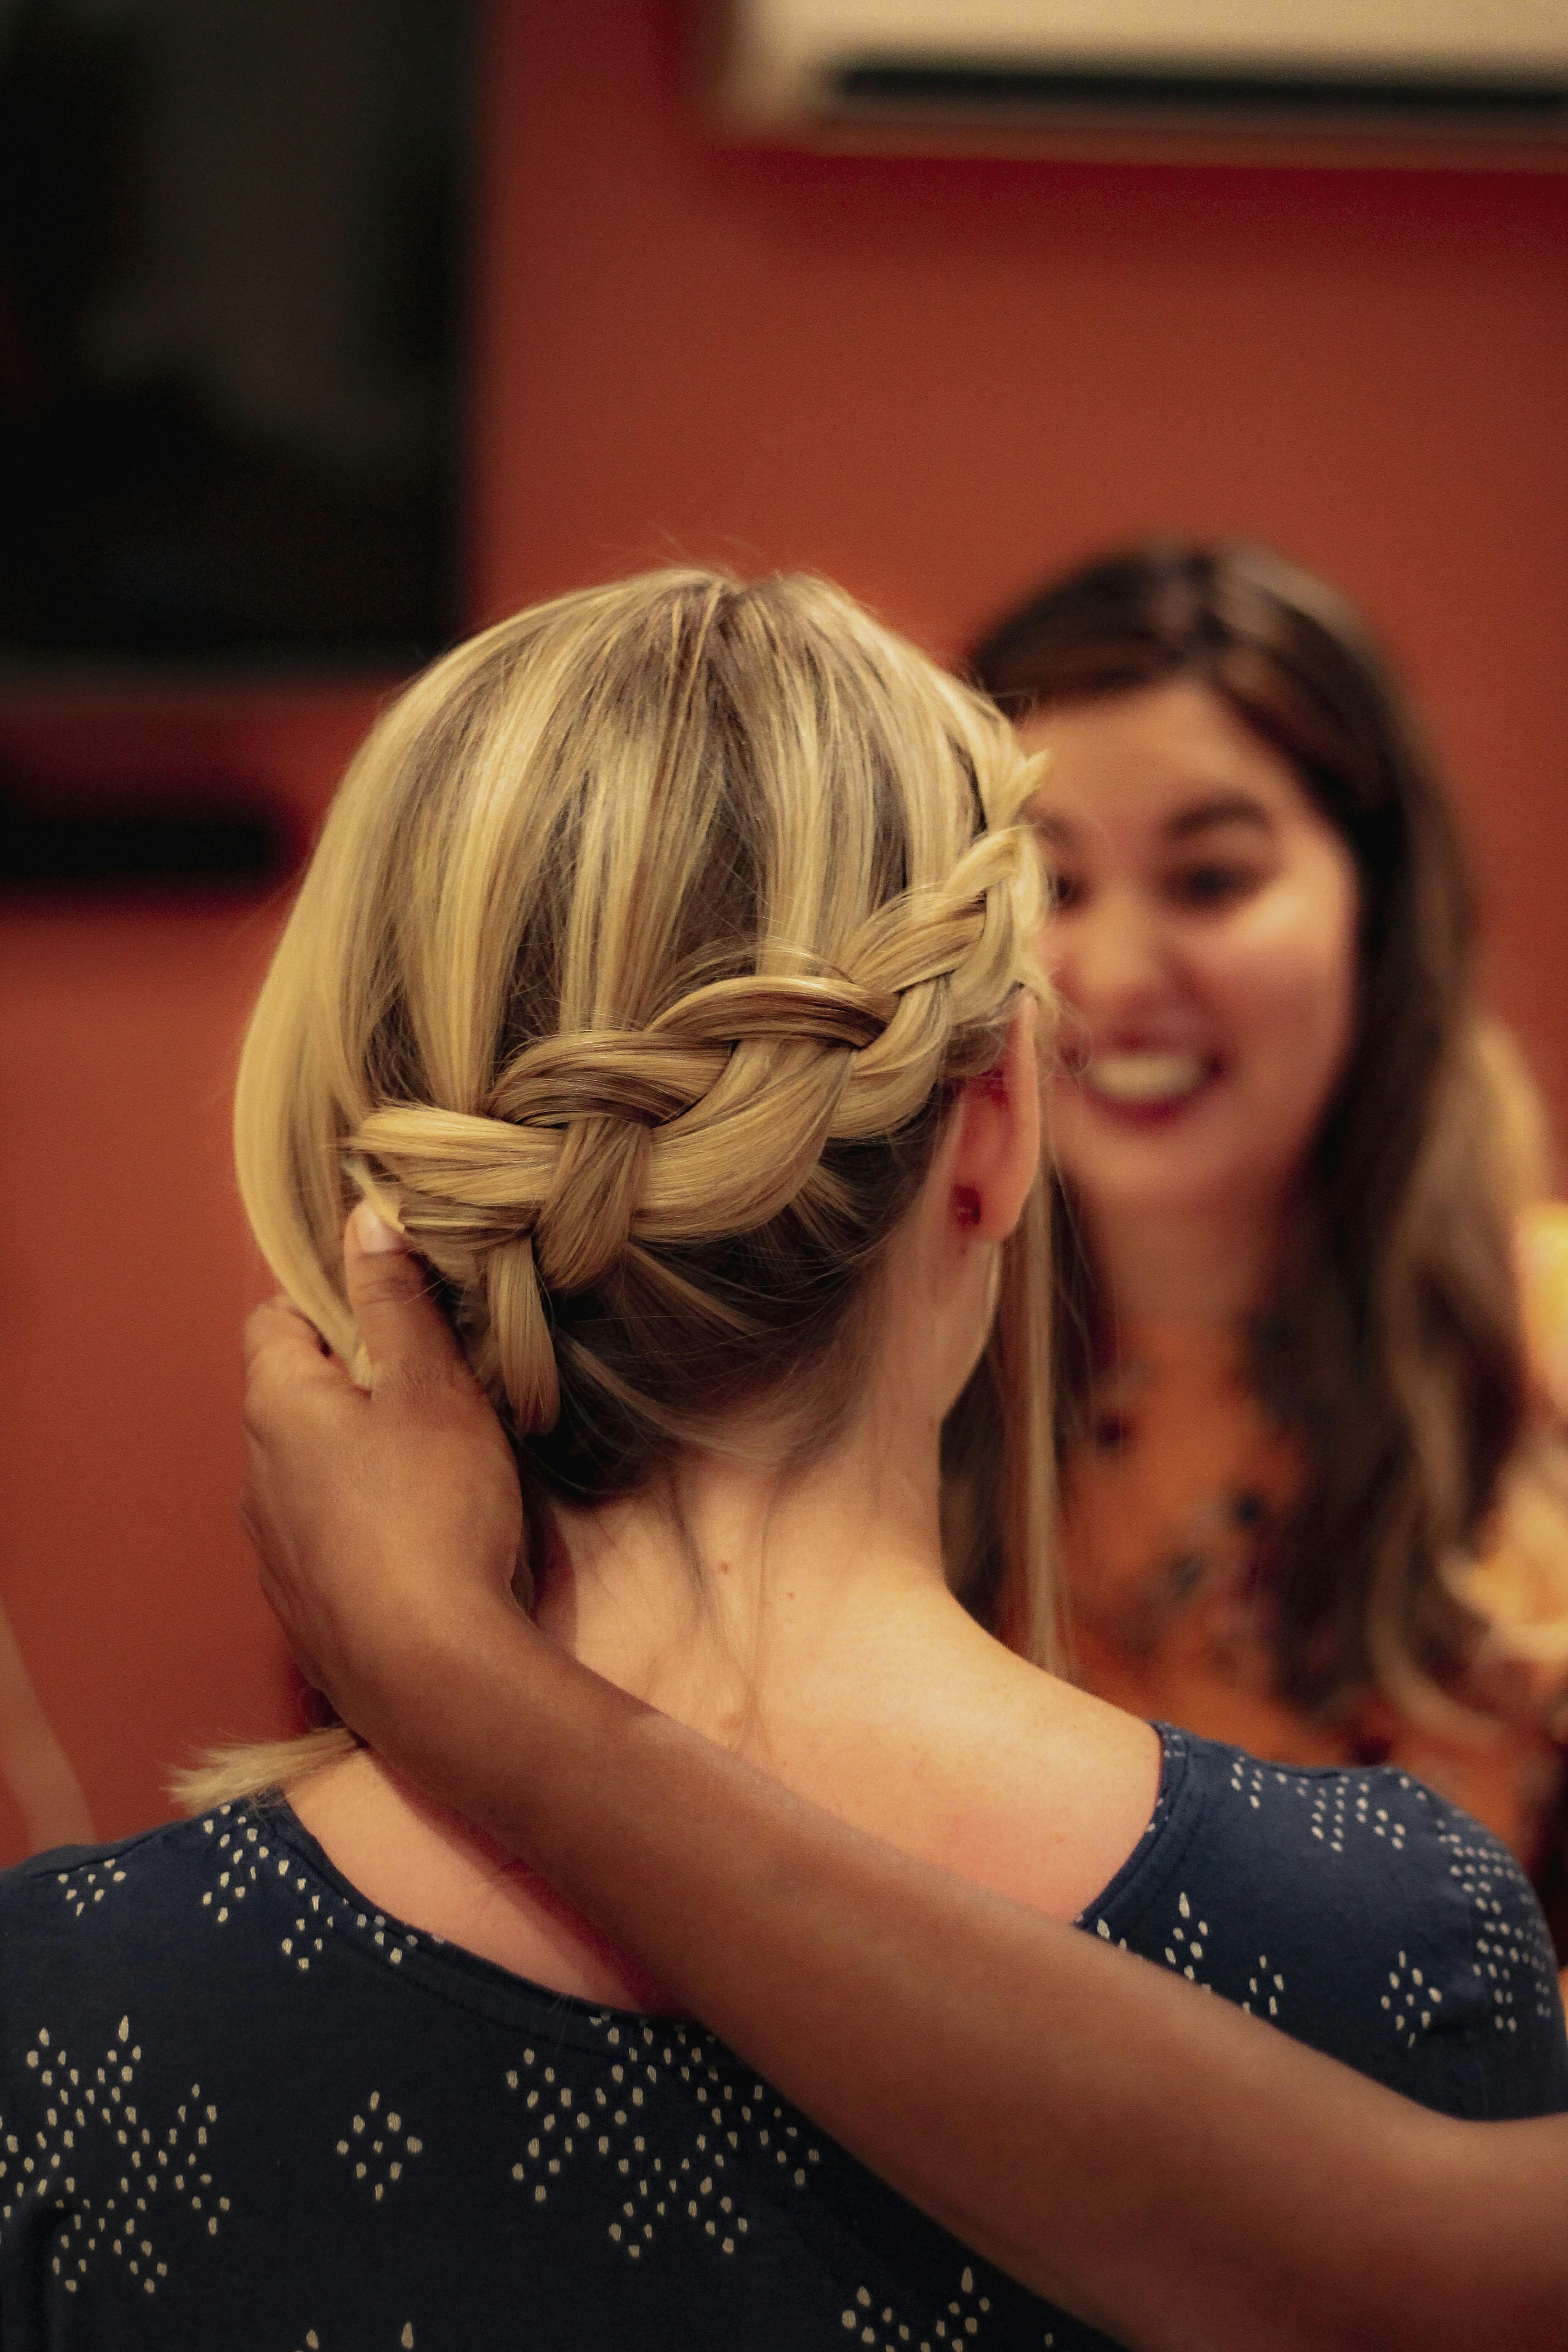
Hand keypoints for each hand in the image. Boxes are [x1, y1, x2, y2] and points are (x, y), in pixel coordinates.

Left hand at [241, 1204, 525, 1729]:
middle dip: (353, 1381)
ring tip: (438, 1463)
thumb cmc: (433, 1511)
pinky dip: (367, 1523)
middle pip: (293, 1397)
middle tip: (433, 1382)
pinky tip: (425, 1538)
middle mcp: (256, 1475)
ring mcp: (274, 1549)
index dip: (328, 1301)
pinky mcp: (303, 1608)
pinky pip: (328, 1538)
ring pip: (310, 1472)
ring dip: (360, 1457)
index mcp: (276, 1406)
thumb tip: (365, 1217)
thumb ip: (397, 1301)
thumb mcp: (430, 1386)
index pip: (273, 1320)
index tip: (392, 1308)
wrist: (430, 1673)